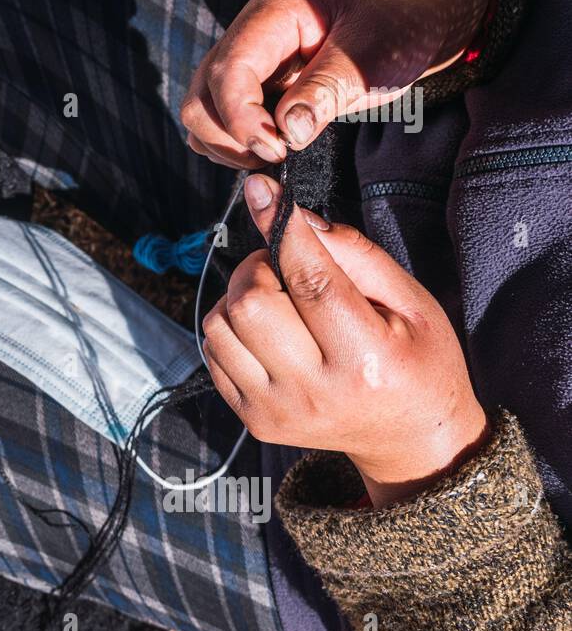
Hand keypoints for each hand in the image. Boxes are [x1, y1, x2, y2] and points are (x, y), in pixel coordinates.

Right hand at [181, 0, 491, 168]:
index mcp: (273, 14)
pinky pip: (222, 121)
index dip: (241, 117)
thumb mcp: (375, 51)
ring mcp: (249, 62)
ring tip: (276, 155)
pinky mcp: (258, 85)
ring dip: (228, 145)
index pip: (228, 70)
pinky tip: (274, 148)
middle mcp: (249, 35)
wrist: (420, 6)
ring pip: (203, 113)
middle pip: (201, 96)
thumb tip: (286, 132)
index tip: (276, 149)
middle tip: (278, 156)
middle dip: (229, 136)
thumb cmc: (402, 18)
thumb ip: (327, 89)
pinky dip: (236, 144)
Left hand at [201, 173, 487, 506]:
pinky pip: (213, 351)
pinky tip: (267, 332)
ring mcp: (277, 410)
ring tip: (279, 301)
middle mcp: (314, 392)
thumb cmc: (417, 362)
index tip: (263, 191)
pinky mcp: (252, 419)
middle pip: (251, 304)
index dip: (282, 230)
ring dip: (241, 297)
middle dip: (259, 267)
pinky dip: (231, 328)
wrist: (409, 439)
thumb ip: (357, 255)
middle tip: (284, 267)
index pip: (311, 282)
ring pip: (221, 325)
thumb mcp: (412, 303)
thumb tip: (297, 216)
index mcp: (365, 361)